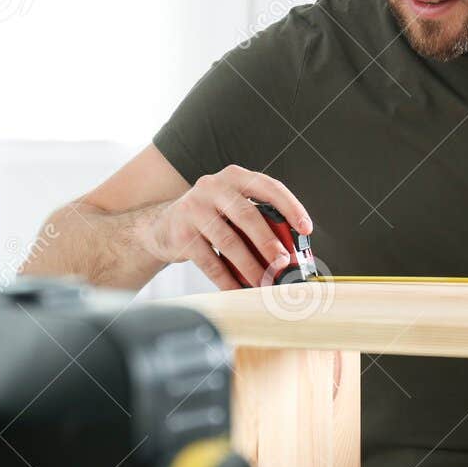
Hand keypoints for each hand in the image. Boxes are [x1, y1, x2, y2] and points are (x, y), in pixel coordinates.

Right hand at [144, 165, 312, 290]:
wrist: (161, 226)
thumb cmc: (209, 218)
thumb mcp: (232, 209)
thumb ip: (258, 220)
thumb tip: (290, 251)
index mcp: (235, 177)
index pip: (269, 187)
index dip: (291, 207)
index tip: (306, 228)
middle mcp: (213, 187)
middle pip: (248, 215)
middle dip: (269, 243)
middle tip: (284, 263)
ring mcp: (194, 209)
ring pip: (229, 241)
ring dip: (251, 266)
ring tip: (264, 282)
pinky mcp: (181, 234)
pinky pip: (210, 261)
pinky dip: (227, 279)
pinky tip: (238, 289)